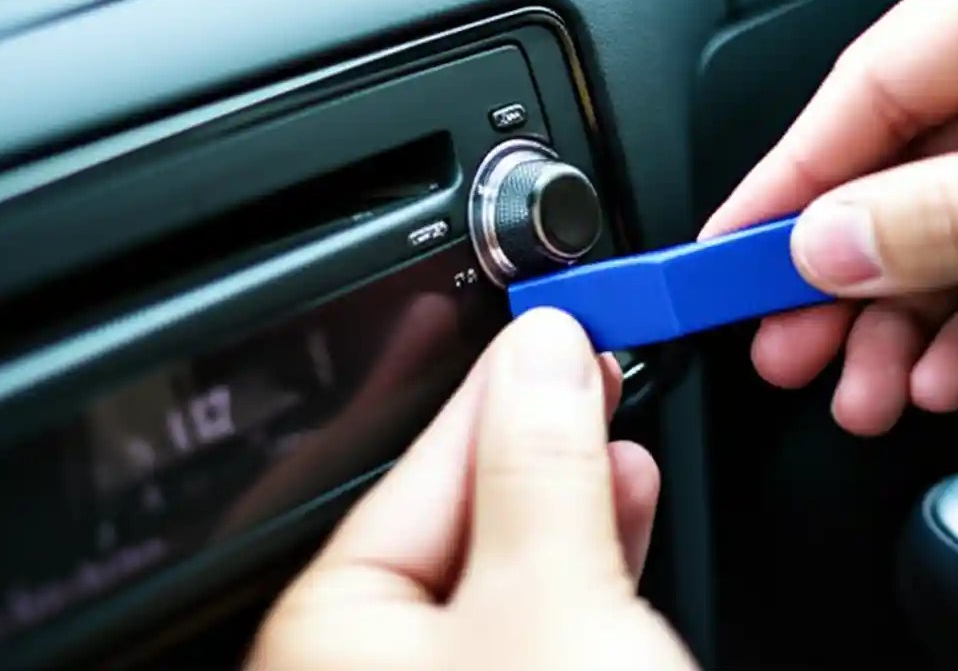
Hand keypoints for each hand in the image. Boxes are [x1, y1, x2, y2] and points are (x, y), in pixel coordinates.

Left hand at [247, 309, 697, 670]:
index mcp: (331, 632)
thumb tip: (542, 353)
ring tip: (615, 417)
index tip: (551, 321)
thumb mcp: (547, 596)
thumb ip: (541, 466)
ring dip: (570, 485)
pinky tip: (626, 506)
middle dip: (530, 429)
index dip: (494, 384)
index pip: (414, 466)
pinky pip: (541, 613)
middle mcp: (369, 661)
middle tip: (586, 352)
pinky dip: (588, 556)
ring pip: (507, 561)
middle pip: (457, 507)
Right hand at [701, 0, 957, 434]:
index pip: (875, 88)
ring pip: (954, 244)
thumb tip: (828, 243)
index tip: (732, 252)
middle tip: (784, 345)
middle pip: (903, 177)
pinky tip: (945, 379)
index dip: (793, 178)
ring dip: (904, 326)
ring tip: (865, 392)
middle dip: (843, 275)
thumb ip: (957, 214)